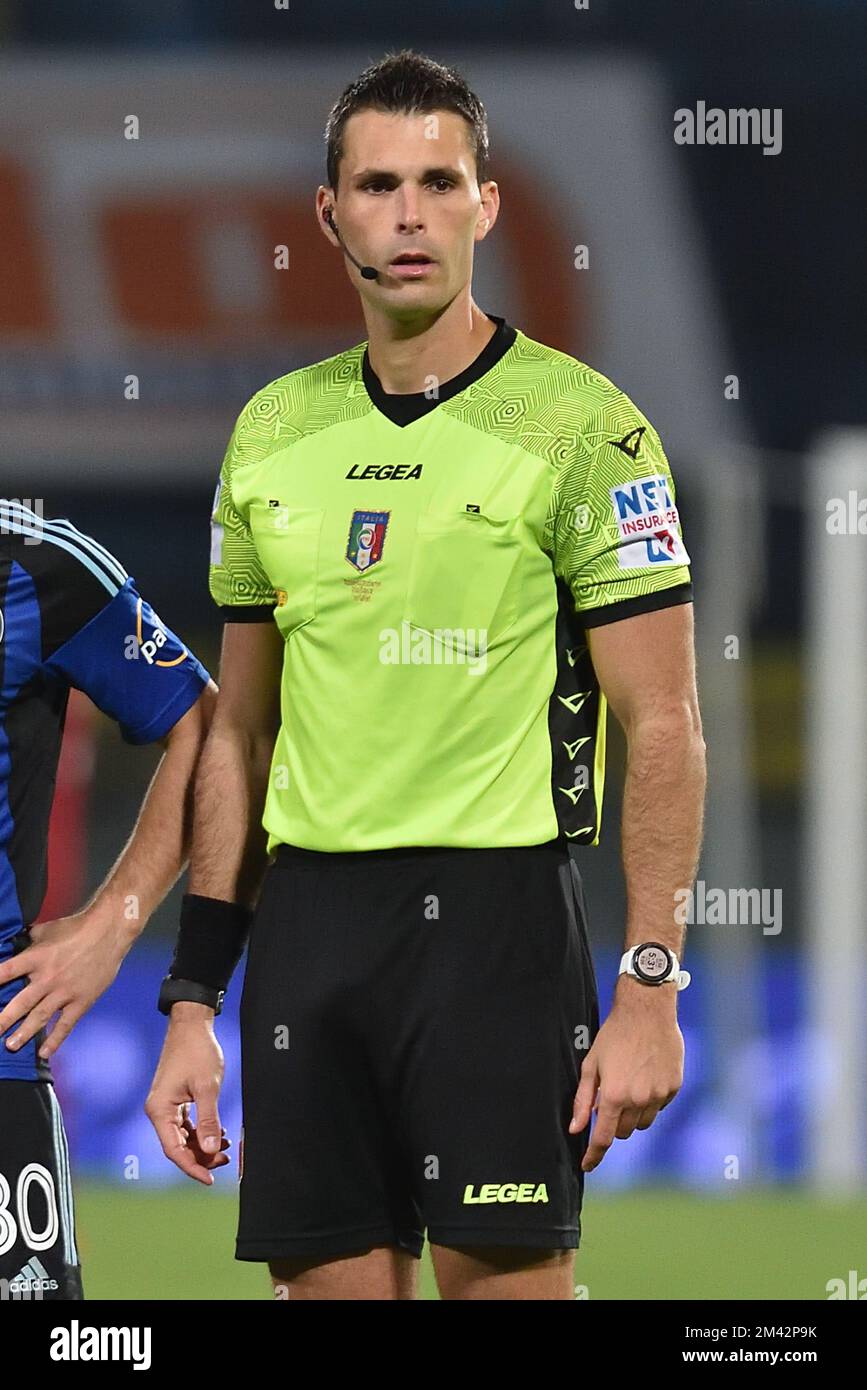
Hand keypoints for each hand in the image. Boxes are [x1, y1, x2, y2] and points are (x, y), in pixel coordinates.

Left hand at [0, 912, 129, 1059]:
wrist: (108, 932)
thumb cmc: (75, 928)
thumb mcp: (46, 930)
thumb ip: (27, 941)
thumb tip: (12, 943)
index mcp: (36, 958)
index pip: (6, 972)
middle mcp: (47, 977)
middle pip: (20, 1003)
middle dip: (3, 1020)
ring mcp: (65, 991)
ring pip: (39, 1017)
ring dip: (23, 1033)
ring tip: (10, 1046)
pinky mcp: (81, 1001)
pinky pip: (66, 1024)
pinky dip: (55, 1040)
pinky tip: (44, 1053)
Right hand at [145, 1007, 230, 1184]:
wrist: (191, 1025)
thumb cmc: (197, 1051)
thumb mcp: (207, 1087)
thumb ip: (209, 1120)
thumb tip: (211, 1150)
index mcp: (159, 1110)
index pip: (174, 1150)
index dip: (192, 1167)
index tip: (210, 1179)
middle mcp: (158, 1111)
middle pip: (178, 1146)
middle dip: (201, 1157)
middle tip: (226, 1160)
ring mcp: (166, 1106)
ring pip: (184, 1137)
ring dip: (203, 1145)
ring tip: (227, 1148)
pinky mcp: (175, 1100)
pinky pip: (186, 1125)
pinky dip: (202, 1131)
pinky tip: (219, 1133)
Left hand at [569, 976, 683, 1170]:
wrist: (647, 1011)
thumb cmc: (614, 1036)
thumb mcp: (591, 1065)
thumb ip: (583, 1100)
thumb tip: (575, 1129)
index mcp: (614, 1095)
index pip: (603, 1138)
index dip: (594, 1155)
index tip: (587, 1166)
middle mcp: (638, 1100)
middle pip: (624, 1132)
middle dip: (614, 1124)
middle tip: (610, 1102)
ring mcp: (659, 1095)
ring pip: (643, 1123)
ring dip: (633, 1115)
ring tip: (628, 1086)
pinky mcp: (674, 1087)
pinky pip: (660, 1107)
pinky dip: (650, 1101)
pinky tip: (645, 1077)